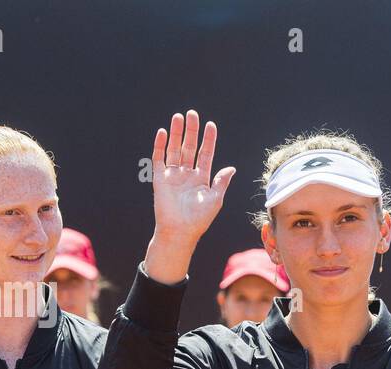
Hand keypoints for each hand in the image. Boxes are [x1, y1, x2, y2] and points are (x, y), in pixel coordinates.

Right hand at [145, 109, 235, 282]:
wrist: (179, 231)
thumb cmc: (199, 219)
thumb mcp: (215, 199)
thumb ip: (221, 182)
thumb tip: (232, 168)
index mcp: (202, 178)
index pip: (205, 154)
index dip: (208, 140)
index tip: (211, 125)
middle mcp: (187, 174)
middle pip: (189, 147)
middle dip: (191, 131)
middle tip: (193, 114)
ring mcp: (173, 175)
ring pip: (175, 149)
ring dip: (177, 134)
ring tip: (179, 117)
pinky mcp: (160, 178)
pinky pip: (159, 158)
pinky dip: (161, 146)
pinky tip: (164, 133)